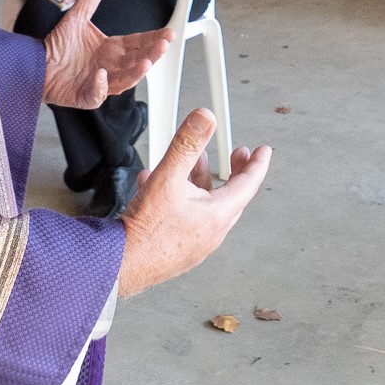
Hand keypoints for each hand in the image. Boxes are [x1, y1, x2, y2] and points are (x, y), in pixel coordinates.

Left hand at [41, 0, 171, 108]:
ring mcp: (100, 83)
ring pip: (124, 80)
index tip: (169, 33)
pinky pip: (96, 94)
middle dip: (152, 53)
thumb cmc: (58, 46)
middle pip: (137, 61)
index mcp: (111, 49)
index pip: (137, 43)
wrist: (37, 65)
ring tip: (146, 62)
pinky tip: (101, 75)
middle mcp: (110, 67)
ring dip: (135, 72)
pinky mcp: (86, 96)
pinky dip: (100, 86)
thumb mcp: (77, 18)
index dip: (153, 39)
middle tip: (164, 44)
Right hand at [118, 108, 271, 297]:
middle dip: (233, 171)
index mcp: (217, 215)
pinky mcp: (177, 249)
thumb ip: (186, 145)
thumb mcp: (167, 178)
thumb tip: (204, 119)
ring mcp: (195, 243)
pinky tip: (158, 187)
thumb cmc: (145, 230)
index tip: (263, 152)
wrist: (121, 264)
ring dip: (202, 182)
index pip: (248, 184)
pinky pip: (188, 218)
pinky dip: (183, 198)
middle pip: (230, 196)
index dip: (256, 164)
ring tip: (192, 164)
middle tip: (235, 156)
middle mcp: (211, 232)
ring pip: (206, 206)